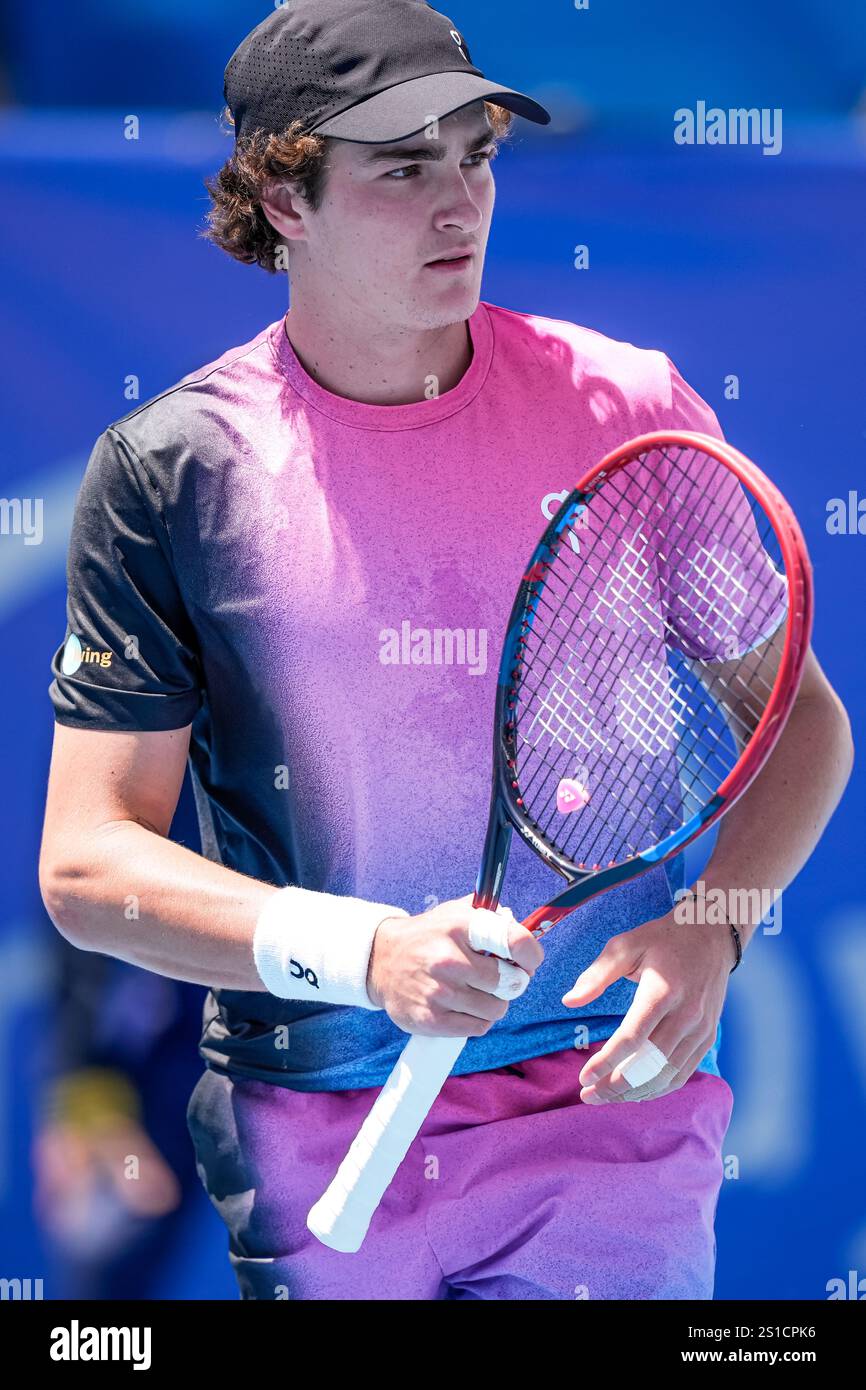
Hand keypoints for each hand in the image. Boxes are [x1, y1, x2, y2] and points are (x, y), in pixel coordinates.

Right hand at [367, 893, 543, 1037]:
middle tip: (501, 978)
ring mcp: (439, 992)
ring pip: (496, 1009)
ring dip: (494, 1003)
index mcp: (459, 927)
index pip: (513, 941)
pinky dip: (478, 1019)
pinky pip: (478, 1027)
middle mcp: (448, 959)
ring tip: (478, 992)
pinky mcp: (430, 1019)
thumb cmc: (429, 937)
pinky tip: (465, 1006)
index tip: (528, 960)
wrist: (380, 960)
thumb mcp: (455, 913)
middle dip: (512, 982)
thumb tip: (526, 930)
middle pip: (510, 982)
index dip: (531, 954)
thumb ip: (491, 917)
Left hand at [561, 907, 735, 1102]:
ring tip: (606, 1098)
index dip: (606, 1062)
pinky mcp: (708, 1037)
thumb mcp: (626, 945)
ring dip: (635, 1092)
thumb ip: (597, 974)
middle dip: (616, 1086)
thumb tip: (569, 1001)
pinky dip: (658, 1088)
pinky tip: (636, 1092)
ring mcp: (701, 1028)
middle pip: (649, 1064)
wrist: (711, 934)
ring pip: (667, 1075)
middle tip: (588, 1096)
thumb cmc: (662, 939)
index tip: (583, 1078)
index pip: (633, 1038)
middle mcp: (687, 1014)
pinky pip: (683, 1073)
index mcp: (663, 990)